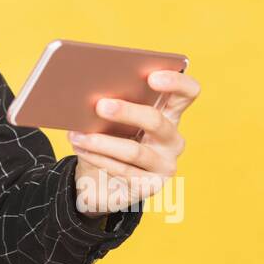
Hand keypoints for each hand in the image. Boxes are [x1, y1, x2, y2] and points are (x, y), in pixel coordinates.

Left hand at [67, 70, 201, 217]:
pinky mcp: (150, 186)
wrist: (101, 179)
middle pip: (157, 121)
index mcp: (169, 113)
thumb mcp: (112, 118)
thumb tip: (87, 90)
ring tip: (77, 134)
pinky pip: (123, 171)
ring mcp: (165, 164)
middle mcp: (172, 139)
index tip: (151, 77)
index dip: (176, 82)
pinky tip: (80, 148)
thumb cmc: (109, 136)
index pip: (187, 93)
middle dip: (127, 112)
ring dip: (102, 142)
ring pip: (135, 151)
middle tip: (100, 105)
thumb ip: (111, 100)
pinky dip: (98, 158)